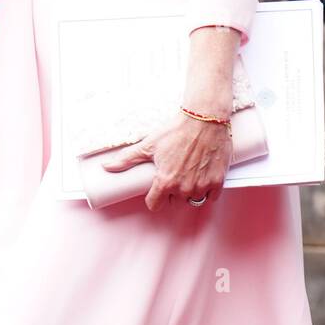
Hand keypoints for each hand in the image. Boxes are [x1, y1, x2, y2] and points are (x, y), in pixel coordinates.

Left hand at [99, 111, 231, 211]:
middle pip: (175, 202)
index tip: (157, 189)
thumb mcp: (148, 145)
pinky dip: (208, 189)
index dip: (154, 197)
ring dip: (190, 191)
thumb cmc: (176, 130)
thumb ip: (127, 159)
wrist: (204, 119)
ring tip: (189, 173)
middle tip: (175, 174)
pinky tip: (203, 175)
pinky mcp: (218, 181)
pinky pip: (211, 196)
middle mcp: (184, 188)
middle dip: (173, 192)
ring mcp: (202, 186)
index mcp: (165, 182)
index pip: (155, 205)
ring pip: (193, 199)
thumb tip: (106, 167)